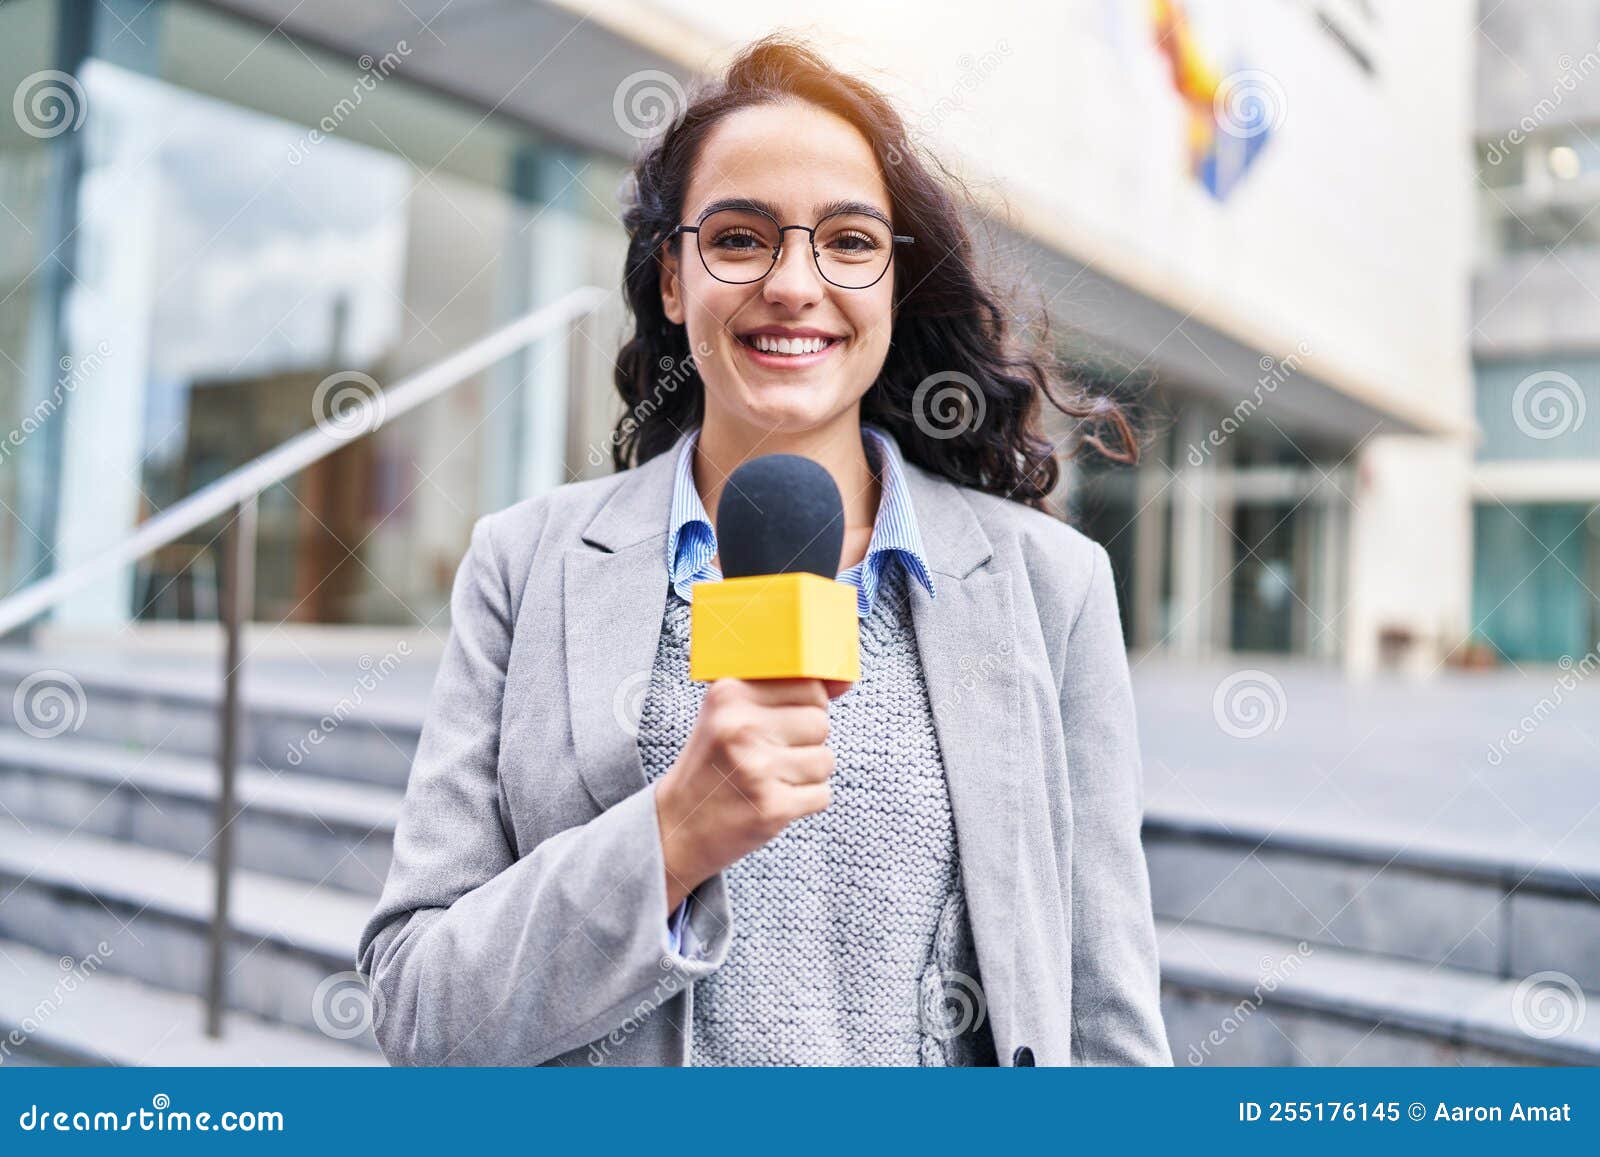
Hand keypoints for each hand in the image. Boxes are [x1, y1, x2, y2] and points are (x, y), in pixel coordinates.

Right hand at [654, 676, 847, 910]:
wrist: (678, 826)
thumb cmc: (713, 763)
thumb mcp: (730, 712)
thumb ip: (782, 689)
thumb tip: (845, 681)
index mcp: (729, 694)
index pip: (809, 686)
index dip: (804, 707)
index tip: (779, 724)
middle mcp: (741, 727)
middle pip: (821, 722)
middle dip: (806, 742)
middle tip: (770, 756)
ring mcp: (756, 769)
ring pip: (826, 760)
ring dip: (807, 775)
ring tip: (771, 779)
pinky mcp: (771, 808)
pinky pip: (822, 795)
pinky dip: (805, 802)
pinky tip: (773, 800)